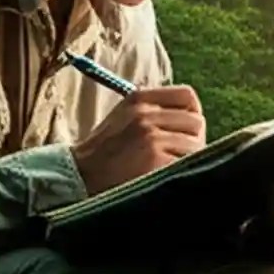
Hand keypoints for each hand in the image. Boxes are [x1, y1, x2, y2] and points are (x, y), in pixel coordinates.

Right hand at [72, 85, 205, 195]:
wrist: (78, 177)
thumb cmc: (104, 152)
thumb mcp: (123, 117)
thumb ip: (154, 112)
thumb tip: (194, 118)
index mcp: (138, 98)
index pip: (187, 95)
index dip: (192, 114)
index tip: (185, 130)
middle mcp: (145, 114)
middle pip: (196, 122)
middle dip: (193, 140)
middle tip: (178, 155)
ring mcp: (150, 137)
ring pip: (195, 145)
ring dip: (188, 159)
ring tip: (168, 168)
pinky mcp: (155, 160)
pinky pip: (186, 164)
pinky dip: (180, 173)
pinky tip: (164, 178)